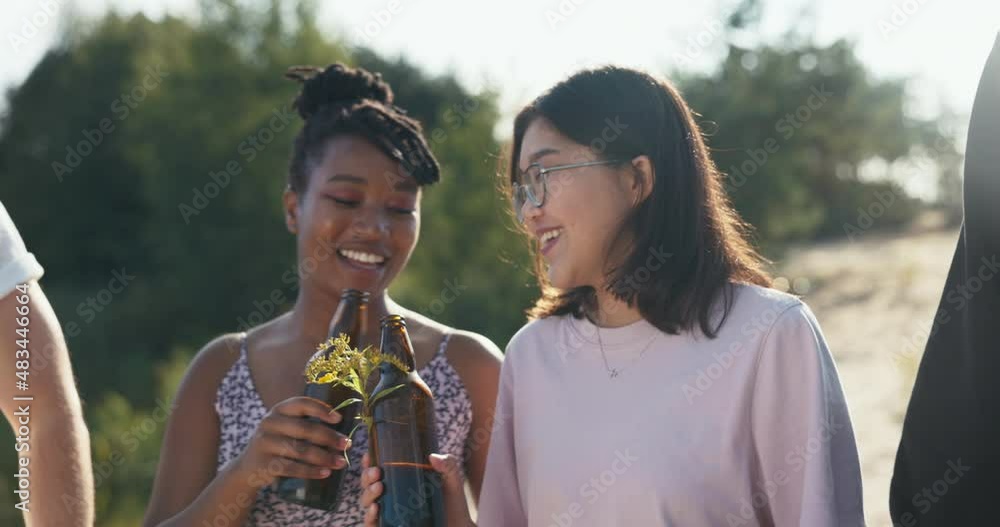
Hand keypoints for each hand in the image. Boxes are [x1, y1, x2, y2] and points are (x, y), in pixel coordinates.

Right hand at [231, 396, 351, 487]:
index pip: (302, 404)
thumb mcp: (286, 427)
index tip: (339, 419)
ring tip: (340, 462)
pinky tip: (325, 473)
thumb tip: (342, 430)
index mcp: (279, 410)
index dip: (322, 410)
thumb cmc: (277, 444)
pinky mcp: (263, 464)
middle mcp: (270, 423)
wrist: (248, 467)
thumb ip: (307, 424)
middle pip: (305, 429)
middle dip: (329, 437)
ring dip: (324, 457)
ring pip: (301, 450)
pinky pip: (292, 468)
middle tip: (347, 445)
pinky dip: (311, 472)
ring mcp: (265, 443)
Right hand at [360, 451, 472, 526]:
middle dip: (367, 476)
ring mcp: (389, 511)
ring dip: (368, 493)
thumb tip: (433, 457)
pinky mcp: (389, 526)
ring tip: (379, 486)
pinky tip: (375, 508)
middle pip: (368, 483)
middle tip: (376, 472)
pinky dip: (369, 516)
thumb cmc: (452, 502)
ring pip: (367, 501)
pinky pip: (371, 523)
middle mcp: (391, 494)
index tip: (369, 455)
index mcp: (400, 479)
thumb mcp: (451, 480)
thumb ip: (447, 465)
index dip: (369, 461)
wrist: (457, 526)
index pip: (378, 468)